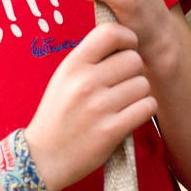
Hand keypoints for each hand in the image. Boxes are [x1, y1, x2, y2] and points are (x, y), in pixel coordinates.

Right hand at [25, 22, 155, 190]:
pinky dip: (144, 110)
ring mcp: (98, 107)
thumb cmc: (58, 114)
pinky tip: (131, 115)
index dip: (127, 38)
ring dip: (139, 94)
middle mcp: (85, 82)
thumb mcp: (64, 78)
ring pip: (143, 85)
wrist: (43, 158)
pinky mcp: (111, 130)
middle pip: (134, 59)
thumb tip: (124, 40)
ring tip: (124, 103)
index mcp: (72, 65)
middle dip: (134, 71)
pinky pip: (147, 107)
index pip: (110, 33)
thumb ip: (90, 58)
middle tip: (123, 84)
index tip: (126, 50)